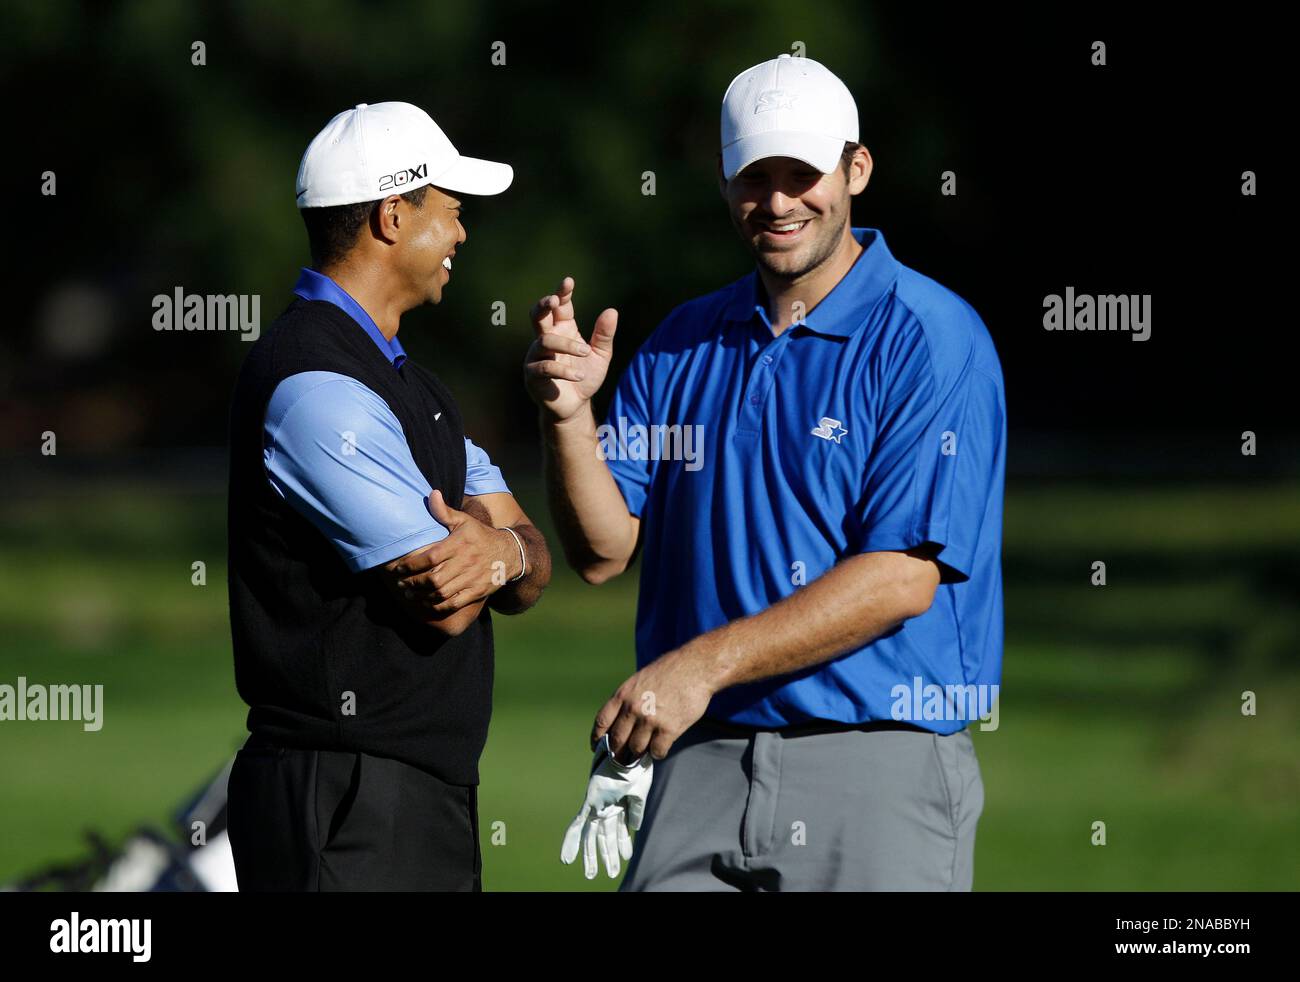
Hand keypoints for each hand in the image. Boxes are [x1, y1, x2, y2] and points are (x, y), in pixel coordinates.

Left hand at [392, 490, 518, 612]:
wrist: (511, 553)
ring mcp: (472, 579)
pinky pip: (454, 604)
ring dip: (422, 596)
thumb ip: (445, 512)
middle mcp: (466, 562)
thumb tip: (431, 494)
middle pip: (434, 579)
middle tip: (401, 584)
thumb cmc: (481, 535)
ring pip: (442, 593)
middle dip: (413, 583)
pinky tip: (427, 603)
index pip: (430, 557)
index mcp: (460, 544)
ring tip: (410, 594)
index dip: (411, 565)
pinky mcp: (477, 592)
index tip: (399, 568)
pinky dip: (438, 606)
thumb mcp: (465, 521)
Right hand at [524, 276, 618, 422]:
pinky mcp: (533, 375)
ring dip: (567, 345)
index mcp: (562, 329)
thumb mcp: (601, 355)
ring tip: (586, 353)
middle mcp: (546, 338)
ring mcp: (536, 356)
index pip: (560, 307)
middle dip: (544, 304)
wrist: (575, 407)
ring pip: (545, 340)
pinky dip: (564, 370)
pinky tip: (579, 374)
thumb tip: (612, 311)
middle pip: (538, 315)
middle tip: (555, 300)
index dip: (562, 293)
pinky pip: (545, 367)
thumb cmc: (585, 377)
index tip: (568, 282)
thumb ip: (604, 335)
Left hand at [560, 735, 653, 878]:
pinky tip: (567, 858)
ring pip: (592, 837)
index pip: (620, 832)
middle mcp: (607, 808)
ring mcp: (597, 806)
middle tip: (609, 875)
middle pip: (605, 837)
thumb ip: (635, 811)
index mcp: (620, 806)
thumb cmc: (636, 768)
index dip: (622, 846)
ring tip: (590, 875)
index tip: (626, 859)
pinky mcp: (590, 803)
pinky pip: (578, 825)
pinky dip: (571, 842)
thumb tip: (635, 829)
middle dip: (607, 857)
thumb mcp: (639, 794)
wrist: (629, 755)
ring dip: (591, 856)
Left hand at [592, 648, 716, 760]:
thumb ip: (629, 700)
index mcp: (623, 695)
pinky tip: (662, 744)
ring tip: (647, 746)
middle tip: (623, 757)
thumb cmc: (670, 671)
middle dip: (618, 752)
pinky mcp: (669, 729)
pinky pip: (657, 751)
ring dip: (641, 751)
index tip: (597, 747)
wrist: (696, 667)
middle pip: (617, 741)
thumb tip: (621, 723)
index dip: (597, 738)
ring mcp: (650, 720)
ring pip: (636, 749)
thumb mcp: (640, 679)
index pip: (602, 722)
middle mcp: (633, 708)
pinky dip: (658, 752)